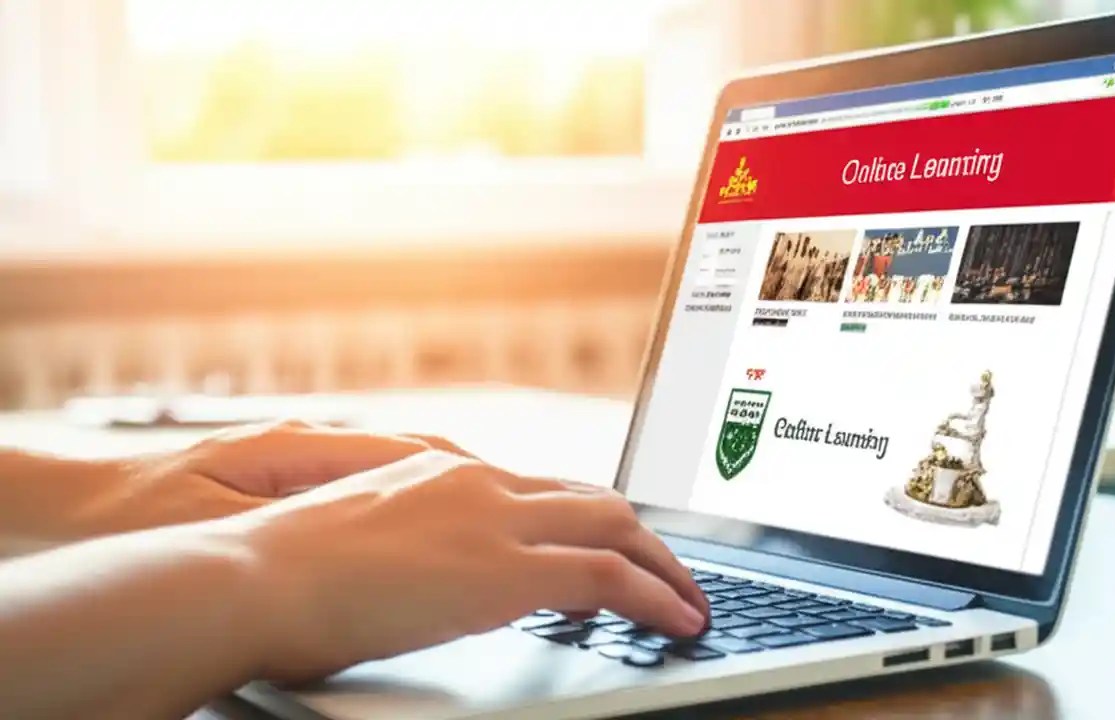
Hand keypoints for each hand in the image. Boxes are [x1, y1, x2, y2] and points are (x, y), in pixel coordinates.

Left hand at [34, 421, 479, 543]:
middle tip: (537, 498)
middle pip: (416, 449)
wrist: (77, 507)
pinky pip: (372, 476)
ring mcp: (301, 455)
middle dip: (482, 474)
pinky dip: (417, 490)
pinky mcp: (288, 475)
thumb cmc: (142, 517)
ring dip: (455, 479)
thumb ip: (298, 519)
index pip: (406, 450)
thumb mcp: (224, 524)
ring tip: (507, 504)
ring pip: (399, 460)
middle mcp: (307, 441)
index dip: (470, 473)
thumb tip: (365, 518)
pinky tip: (439, 510)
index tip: (518, 492)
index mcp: (296, 446)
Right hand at [225, 450, 709, 680]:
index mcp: (445, 476)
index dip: (592, 518)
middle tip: (673, 572)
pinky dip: (656, 595)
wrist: (249, 576)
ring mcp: (496, 520)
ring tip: (690, 601)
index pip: (545, 488)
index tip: (618, 545)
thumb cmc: (280, 572)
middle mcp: (481, 484)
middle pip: (594, 500)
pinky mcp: (505, 569)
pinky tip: (677, 620)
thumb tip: (424, 571)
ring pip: (617, 528)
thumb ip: (408, 544)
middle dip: (644, 537)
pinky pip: (610, 577)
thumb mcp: (357, 543)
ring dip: (664, 565)